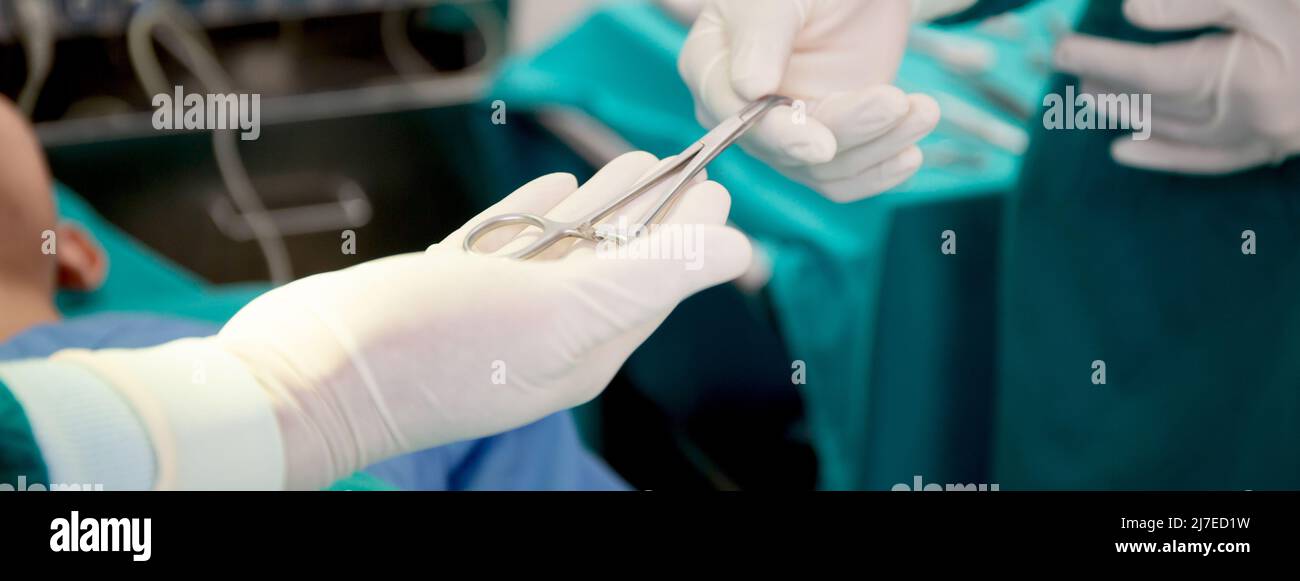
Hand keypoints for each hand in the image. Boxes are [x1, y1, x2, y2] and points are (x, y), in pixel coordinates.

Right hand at [217, 152, 751, 488]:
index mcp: (584, 346)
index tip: (715, 186)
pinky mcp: (444, 292)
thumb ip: (650, 278)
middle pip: (612, 261)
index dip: (689, 232)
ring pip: (560, 249)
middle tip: (675, 164)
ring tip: (624, 165)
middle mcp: (545, 334)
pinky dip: (531, 216)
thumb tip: (737, 250)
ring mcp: (492, 314)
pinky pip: (505, 246)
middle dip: (647, 211)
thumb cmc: (435, 348)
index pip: (655, 282)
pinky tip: (547, 189)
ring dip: (595, 206)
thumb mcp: (560, 310)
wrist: (309, 378)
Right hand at [678, 0, 939, 201]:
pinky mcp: (827, 140)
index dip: (779, 135)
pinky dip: (880, 170)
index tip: (821, 145)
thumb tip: (748, 89)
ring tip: (923, 110)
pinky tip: (911, 152)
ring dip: (877, 146)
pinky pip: (845, 176)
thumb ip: (761, 34)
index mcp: (711, 67)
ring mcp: (785, 131)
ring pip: (822, 169)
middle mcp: (740, 112)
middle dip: (847, 131)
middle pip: (785, 149)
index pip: (735, 115)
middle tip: (896, 103)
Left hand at [1054, 0, 1299, 173]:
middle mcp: (1253, 121)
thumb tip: (1129, 13)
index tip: (1060, 46)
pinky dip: (1165, 155)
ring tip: (1088, 97)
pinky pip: (1210, 159)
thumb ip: (1194, 1)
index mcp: (1248, 82)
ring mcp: (1269, 138)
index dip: (1099, 58)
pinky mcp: (1280, 144)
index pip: (1150, 72)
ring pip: (1177, 130)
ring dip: (1129, 112)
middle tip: (1067, 66)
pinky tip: (1127, 149)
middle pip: (1157, 103)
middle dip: (1108, 83)